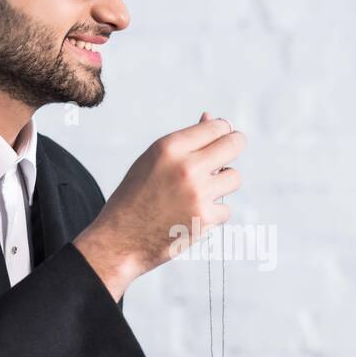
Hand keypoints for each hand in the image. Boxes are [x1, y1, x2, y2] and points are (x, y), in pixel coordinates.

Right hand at [74, 111, 243, 299]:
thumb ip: (185, 142)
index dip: (223, 131)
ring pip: (234, 178)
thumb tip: (210, 118)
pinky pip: (226, 208)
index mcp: (170, 147)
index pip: (216, 127)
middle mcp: (185, 166)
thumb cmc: (135, 197)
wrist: (120, 239)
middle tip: (231, 152)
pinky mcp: (205, 217)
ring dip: (223, 184)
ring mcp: (198, 193)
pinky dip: (213, 213)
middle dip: (235, 146)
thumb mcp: (153, 160)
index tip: (222, 137)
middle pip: (234, 144)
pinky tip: (193, 214)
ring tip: (203, 191)